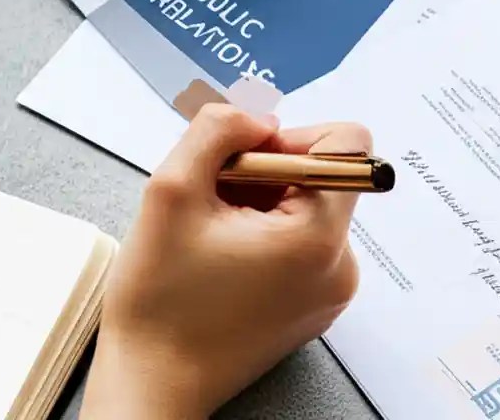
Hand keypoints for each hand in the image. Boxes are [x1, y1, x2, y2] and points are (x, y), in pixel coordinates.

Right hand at [81, 105, 368, 418]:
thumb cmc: (159, 300)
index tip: (237, 165)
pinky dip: (257, 237)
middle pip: (318, 175)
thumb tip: (255, 118)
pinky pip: (296, 245)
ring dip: (253, 206)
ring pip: (302, 208)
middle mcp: (341, 264)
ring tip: (205, 239)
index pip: (346, 143)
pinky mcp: (311, 307)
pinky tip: (216, 261)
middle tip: (207, 206)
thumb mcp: (171, 191)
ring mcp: (330, 291)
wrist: (153, 382)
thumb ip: (215, 132)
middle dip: (259, 175)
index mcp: (319, 236)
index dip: (286, 136)